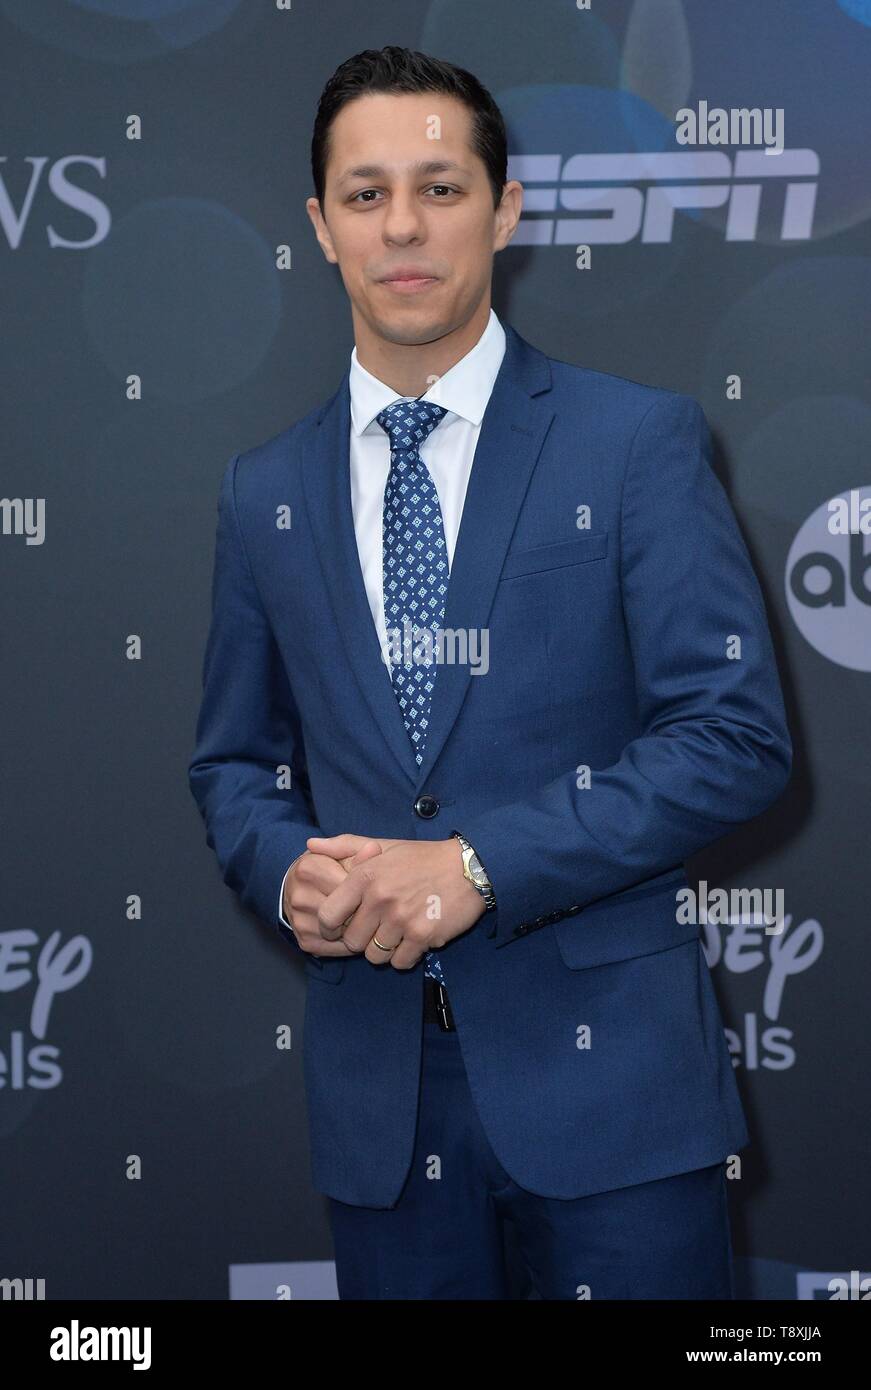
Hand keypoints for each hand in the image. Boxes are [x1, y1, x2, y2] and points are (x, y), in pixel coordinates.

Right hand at [283, 838, 382, 955]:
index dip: (366, 889)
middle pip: (346, 912)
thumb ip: (360, 849)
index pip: (348, 886)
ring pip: (343, 933)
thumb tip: (374, 849)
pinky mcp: (304, 941)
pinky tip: (356, 930)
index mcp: (308, 868)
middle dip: (364, 911)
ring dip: (360, 929)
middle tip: (376, 906)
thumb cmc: (331, 867)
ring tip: (367, 917)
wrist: (303, 887)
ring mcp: (299, 921)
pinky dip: (351, 942)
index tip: (375, 887)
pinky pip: (337, 949)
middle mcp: (299, 896)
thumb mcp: (344, 852)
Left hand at [307, 834, 485, 968]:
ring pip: (374, 955)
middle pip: (351, 941)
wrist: (468, 868)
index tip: (340, 926)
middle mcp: (380, 898)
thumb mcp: (382, 845)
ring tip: (397, 933)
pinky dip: (405, 956)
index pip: (328, 916)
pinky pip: (400, 962)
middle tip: (377, 928)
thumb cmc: (422, 858)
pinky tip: (413, 939)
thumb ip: (344, 846)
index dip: (330, 927)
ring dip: (384, 949)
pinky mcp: (423, 936)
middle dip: (361, 939)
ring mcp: (402, 919)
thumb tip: (310, 844)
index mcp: (365, 876)